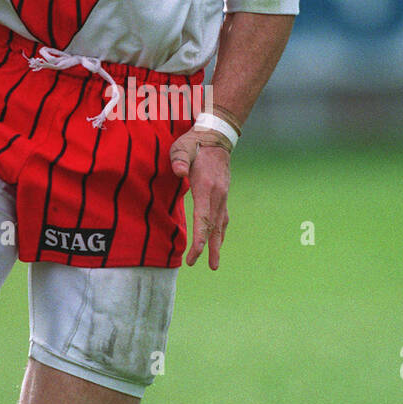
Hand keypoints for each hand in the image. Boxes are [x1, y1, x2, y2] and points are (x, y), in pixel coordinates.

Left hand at [169, 128, 230, 269]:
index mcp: (206, 187)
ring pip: (221, 225)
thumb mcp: (182, 147)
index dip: (200, 239)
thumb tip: (179, 172)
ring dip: (218, 245)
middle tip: (202, 265)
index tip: (195, 255)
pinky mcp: (223, 195)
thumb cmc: (194, 144)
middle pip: (214, 227)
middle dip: (208, 248)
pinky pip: (223, 218)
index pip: (204, 219)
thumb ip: (179, 159)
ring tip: (214, 264)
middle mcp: (218, 195)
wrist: (216, 138)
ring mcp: (223, 196)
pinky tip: (217, 242)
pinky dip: (220, 233)